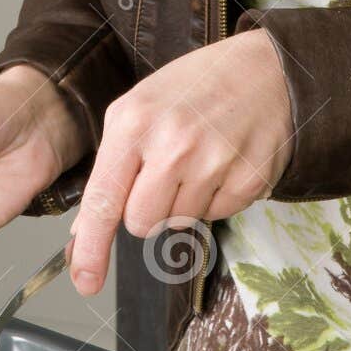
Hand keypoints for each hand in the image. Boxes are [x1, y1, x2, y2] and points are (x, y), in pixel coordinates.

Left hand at [67, 30, 292, 295]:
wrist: (265, 70)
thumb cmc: (194, 88)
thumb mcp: (138, 109)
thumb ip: (110, 167)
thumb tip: (85, 229)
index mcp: (133, 123)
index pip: (103, 200)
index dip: (91, 247)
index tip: (84, 280)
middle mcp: (172, 145)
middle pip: (141, 223)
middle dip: (146, 208)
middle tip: (163, 172)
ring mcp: (213, 163)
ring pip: (179, 223)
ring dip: (183, 201)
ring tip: (197, 157)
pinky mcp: (249, 180)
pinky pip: (216, 215)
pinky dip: (215, 197)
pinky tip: (222, 162)